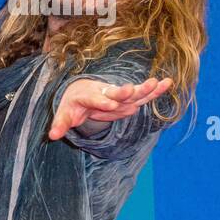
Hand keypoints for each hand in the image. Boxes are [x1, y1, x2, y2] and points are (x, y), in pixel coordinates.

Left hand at [48, 76, 172, 140]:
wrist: (81, 90)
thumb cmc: (72, 104)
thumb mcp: (63, 113)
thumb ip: (59, 124)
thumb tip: (52, 136)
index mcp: (87, 95)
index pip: (94, 98)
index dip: (101, 101)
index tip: (109, 105)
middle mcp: (104, 92)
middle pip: (114, 92)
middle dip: (123, 92)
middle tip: (130, 89)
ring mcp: (117, 93)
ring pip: (131, 92)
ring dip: (142, 89)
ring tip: (156, 82)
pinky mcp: (127, 97)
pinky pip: (141, 94)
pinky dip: (154, 90)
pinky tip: (167, 83)